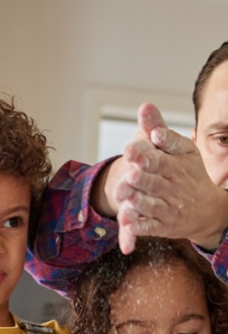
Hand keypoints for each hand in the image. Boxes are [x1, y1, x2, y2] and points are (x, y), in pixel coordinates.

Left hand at [112, 104, 227, 252]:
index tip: (130, 150)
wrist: (209, 210)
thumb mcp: (181, 149)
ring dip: (138, 202)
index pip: (160, 159)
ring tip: (124, 198)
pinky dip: (140, 226)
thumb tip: (144, 107)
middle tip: (130, 175)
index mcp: (175, 166)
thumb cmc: (189, 174)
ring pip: (152, 206)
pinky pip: (151, 227)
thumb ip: (159, 129)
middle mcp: (173, 187)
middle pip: (155, 183)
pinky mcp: (165, 226)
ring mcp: (169, 208)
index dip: (145, 155)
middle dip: (142, 179)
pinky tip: (128, 224)